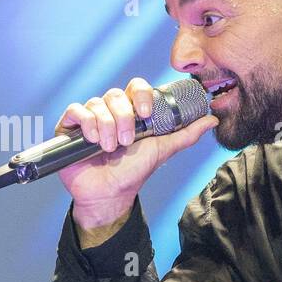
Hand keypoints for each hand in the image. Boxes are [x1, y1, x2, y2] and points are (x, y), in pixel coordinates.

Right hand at [55, 77, 217, 211]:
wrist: (110, 194)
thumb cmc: (134, 172)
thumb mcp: (162, 150)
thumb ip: (186, 134)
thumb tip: (212, 119)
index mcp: (132, 112)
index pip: (137, 87)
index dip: (142, 95)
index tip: (147, 114)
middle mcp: (110, 111)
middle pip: (116, 95)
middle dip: (124, 118)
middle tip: (128, 141)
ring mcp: (90, 118)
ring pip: (97, 103)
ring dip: (107, 126)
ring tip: (111, 148)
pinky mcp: (70, 127)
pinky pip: (75, 110)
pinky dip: (87, 124)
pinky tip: (93, 141)